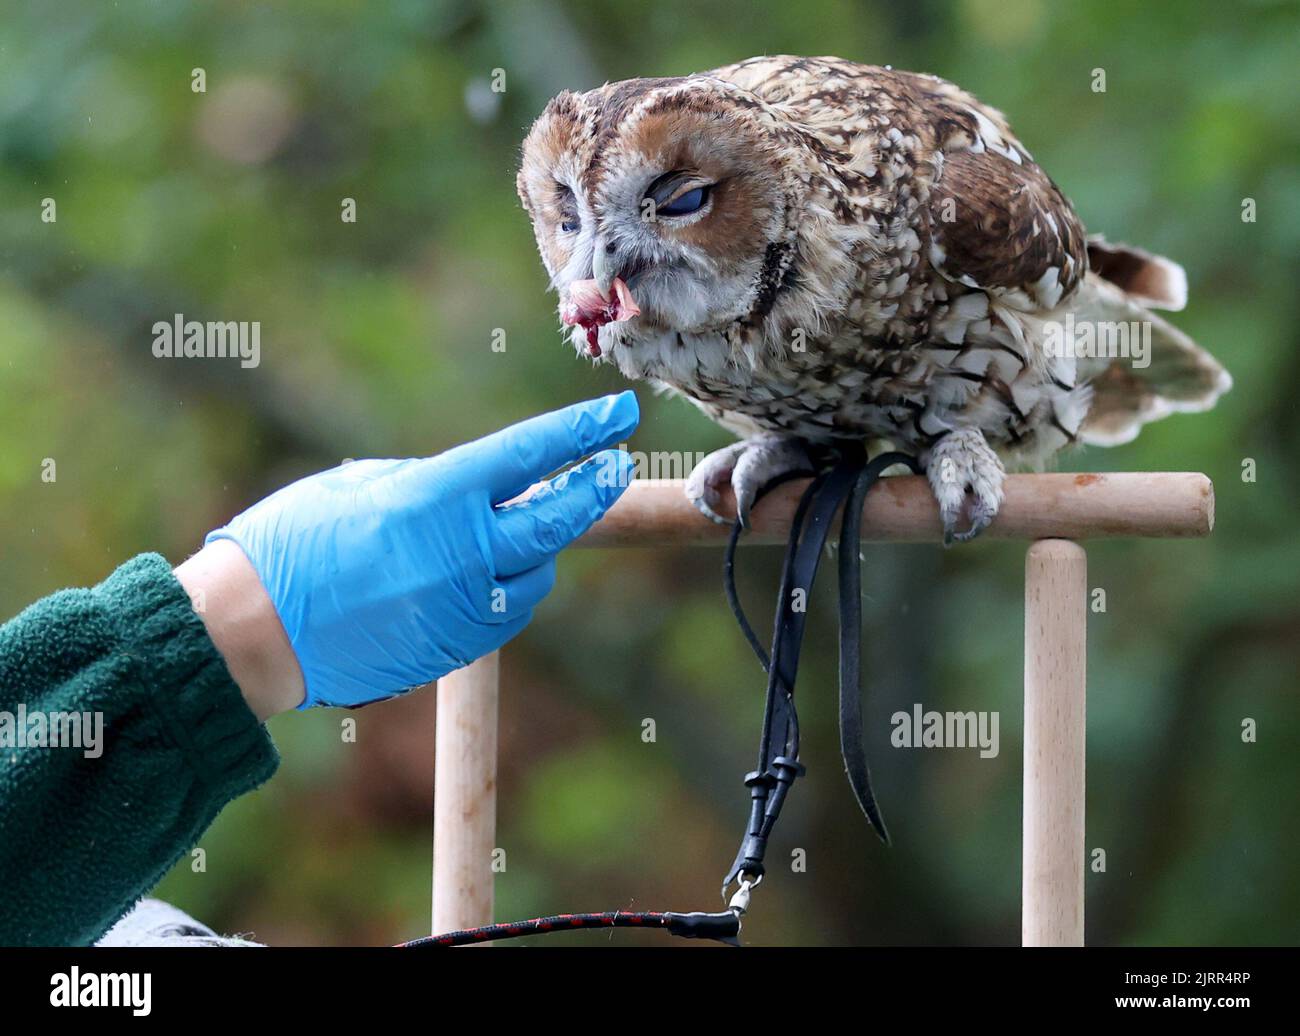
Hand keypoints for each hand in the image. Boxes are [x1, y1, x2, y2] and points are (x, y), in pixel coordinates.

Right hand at [190, 392, 638, 710]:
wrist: (250, 633)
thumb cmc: (291, 544)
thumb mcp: (361, 485)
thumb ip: (433, 484)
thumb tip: (483, 488)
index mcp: (433, 496)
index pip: (530, 454)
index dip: (582, 430)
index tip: (618, 415)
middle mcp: (460, 552)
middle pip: (558, 519)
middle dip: (595, 488)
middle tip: (616, 468)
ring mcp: (463, 606)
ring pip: (537, 572)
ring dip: (542, 546)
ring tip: (526, 526)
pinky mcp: (456, 647)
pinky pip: (508, 611)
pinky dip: (511, 587)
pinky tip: (491, 573)